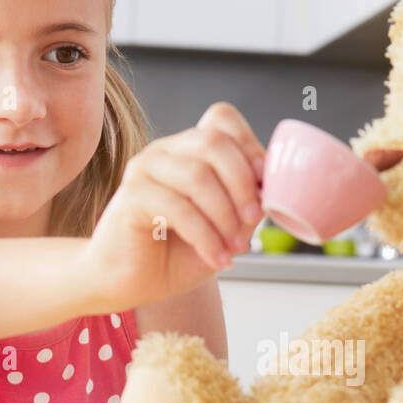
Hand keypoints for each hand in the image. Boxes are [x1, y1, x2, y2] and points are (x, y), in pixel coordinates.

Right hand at [82, 101, 265, 309]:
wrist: (130, 282)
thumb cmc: (175, 254)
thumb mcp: (224, 228)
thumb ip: (247, 205)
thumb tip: (273, 192)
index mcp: (189, 150)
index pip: (222, 119)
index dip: (249, 144)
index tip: (265, 182)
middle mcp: (166, 152)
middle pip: (213, 141)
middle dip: (242, 183)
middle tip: (252, 220)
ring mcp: (145, 169)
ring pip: (198, 175)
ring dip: (225, 216)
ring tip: (233, 247)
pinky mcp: (131, 196)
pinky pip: (178, 208)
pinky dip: (205, 236)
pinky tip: (216, 258)